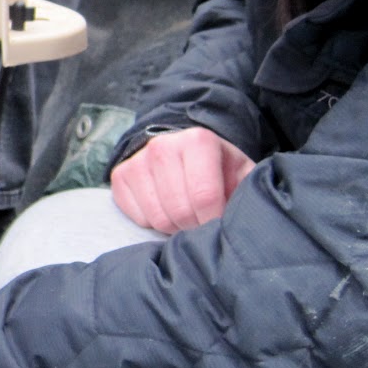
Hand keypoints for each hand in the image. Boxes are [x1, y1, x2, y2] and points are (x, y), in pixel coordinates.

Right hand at [110, 126, 256, 232]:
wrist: (183, 150)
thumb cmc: (218, 168)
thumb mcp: (241, 174)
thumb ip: (248, 192)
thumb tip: (243, 222)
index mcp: (198, 141)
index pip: (205, 196)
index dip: (214, 220)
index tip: (219, 225)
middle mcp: (163, 146)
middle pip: (180, 211)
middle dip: (195, 226)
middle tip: (203, 223)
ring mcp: (138, 161)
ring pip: (158, 218)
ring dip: (175, 227)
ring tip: (187, 217)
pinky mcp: (120, 176)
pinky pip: (137, 217)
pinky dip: (153, 223)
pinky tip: (165, 210)